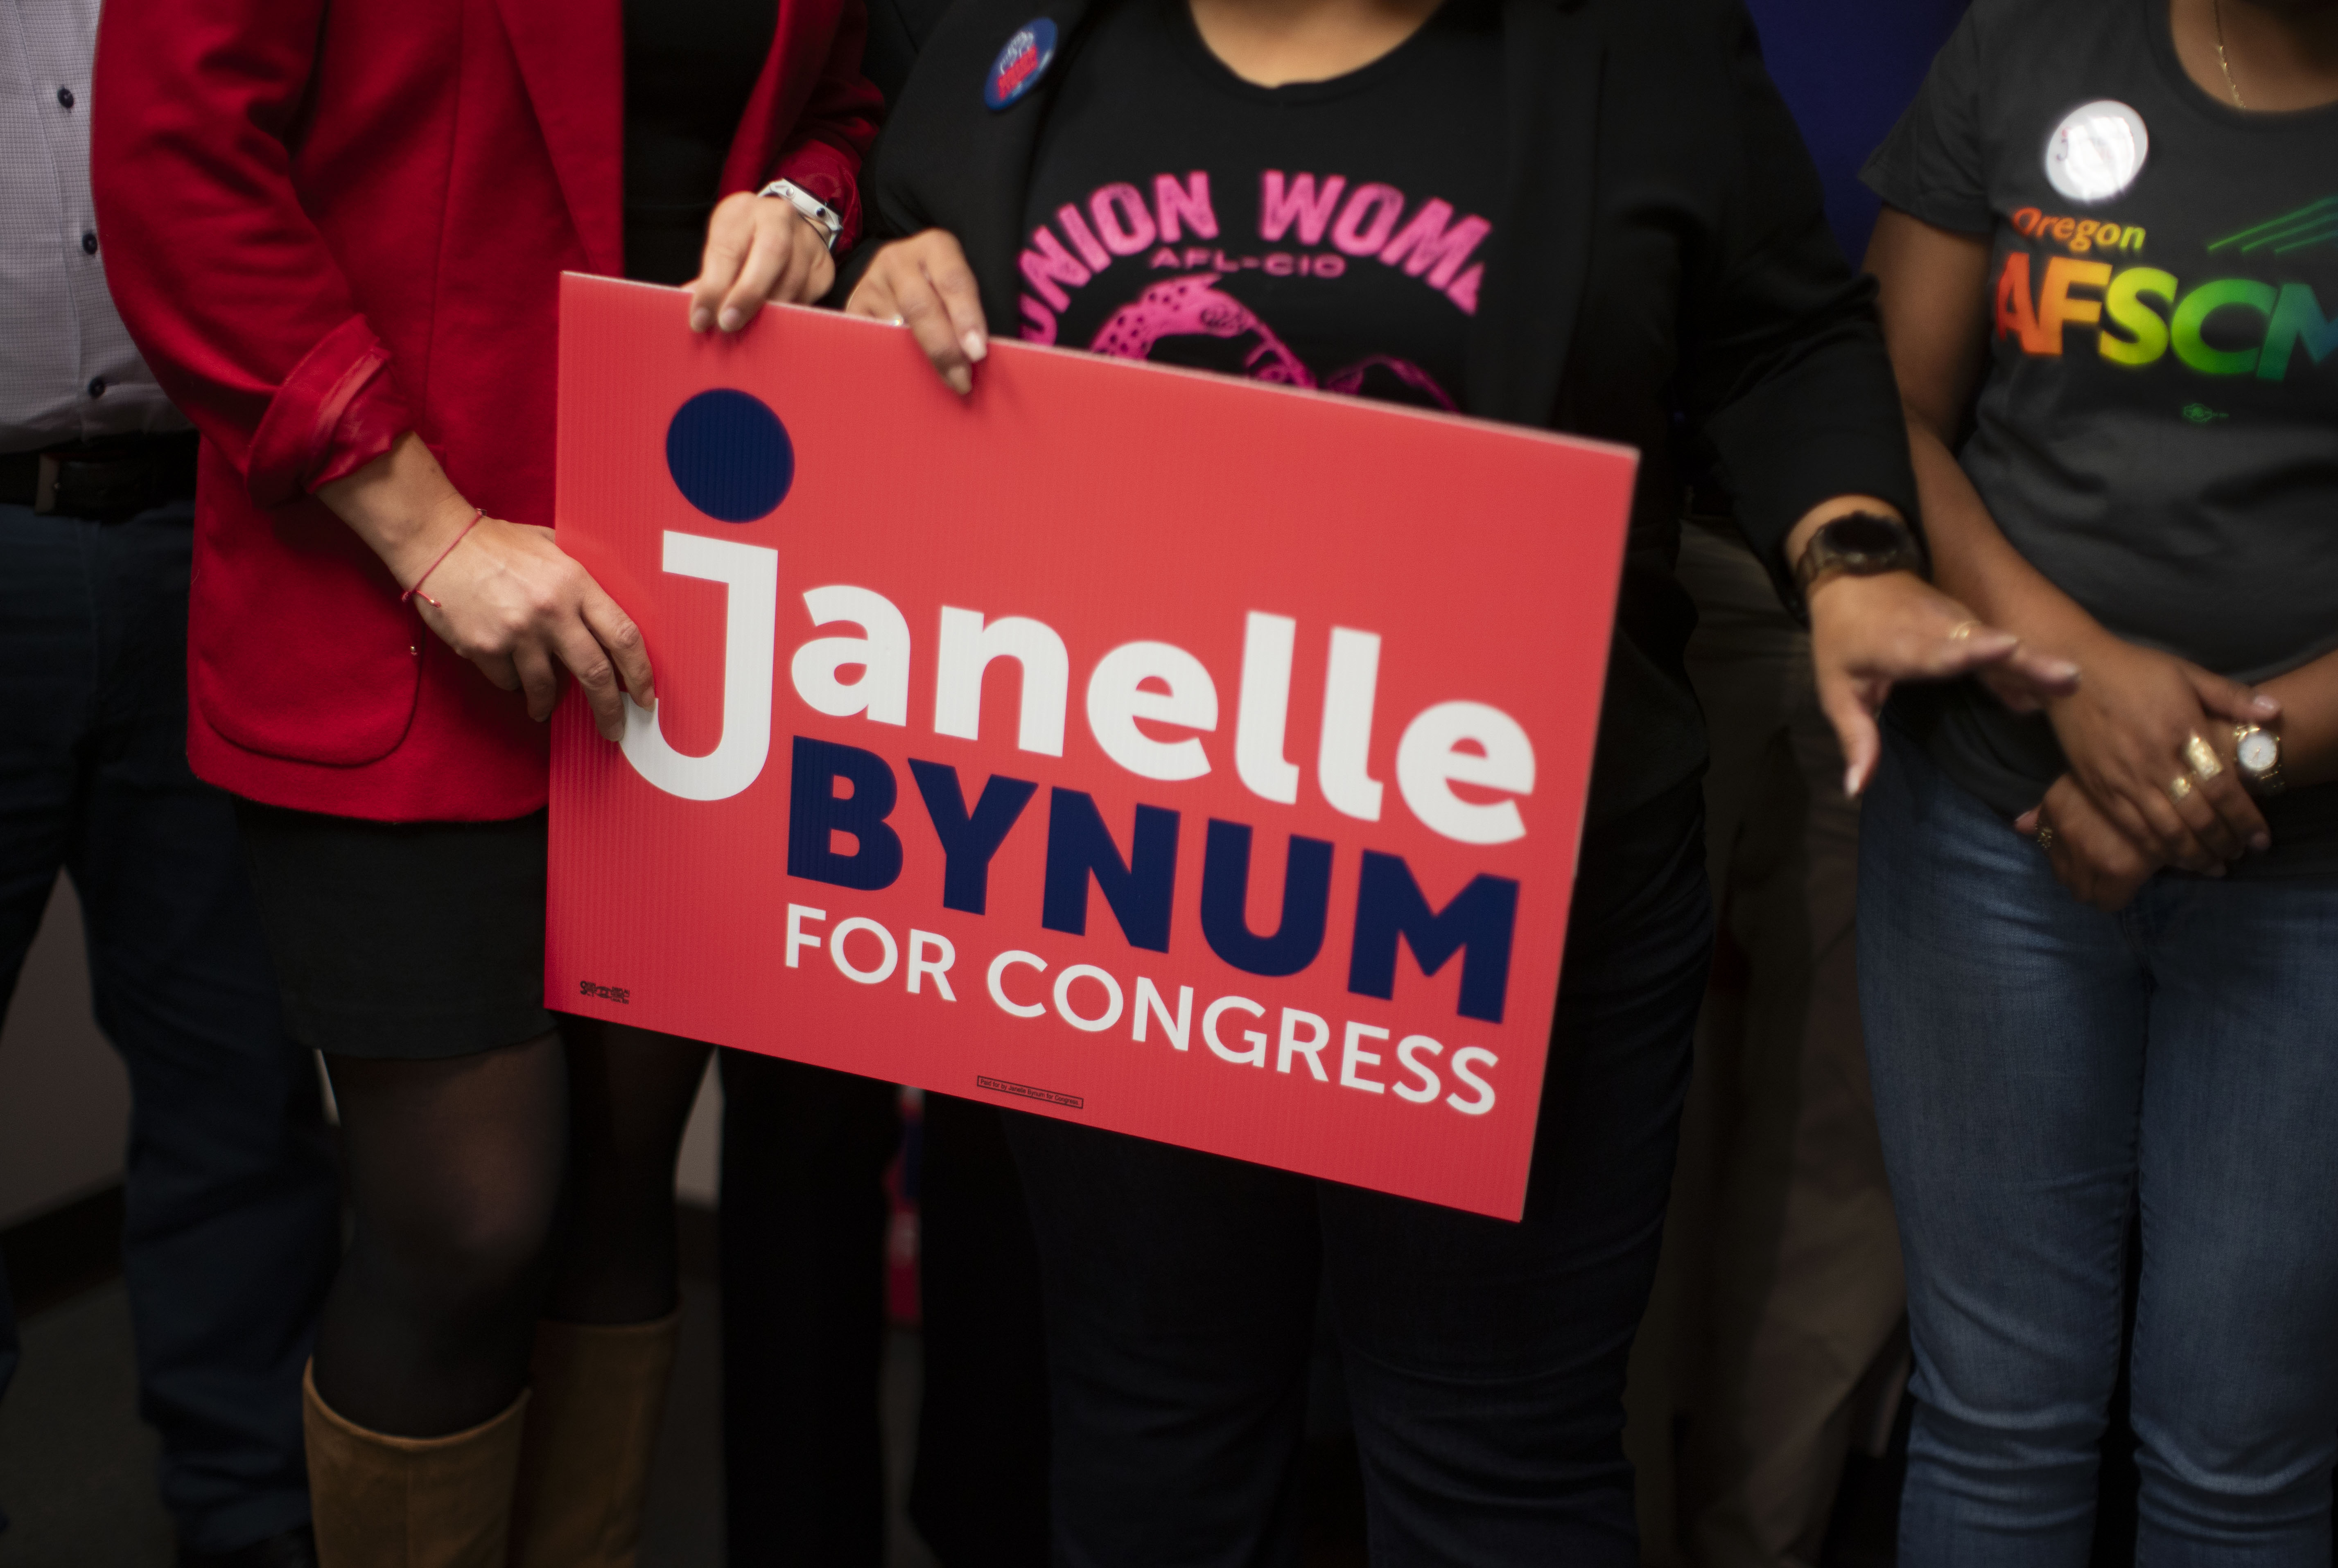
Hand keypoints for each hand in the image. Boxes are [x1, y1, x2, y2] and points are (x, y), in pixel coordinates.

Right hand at [317, 434, 652, 741]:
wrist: (437, 539)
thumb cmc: (495, 542)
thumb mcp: (550, 546)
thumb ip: (579, 579)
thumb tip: (606, 617)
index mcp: (575, 583)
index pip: (623, 636)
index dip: (641, 673)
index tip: (646, 697)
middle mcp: (552, 610)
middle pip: (595, 674)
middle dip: (609, 710)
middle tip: (614, 729)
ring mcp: (517, 632)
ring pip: (546, 687)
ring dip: (547, 703)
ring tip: (543, 707)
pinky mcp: (484, 647)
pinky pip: (508, 681)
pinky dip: (511, 682)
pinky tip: (506, 669)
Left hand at [687, 190, 837, 333]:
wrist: (785, 226)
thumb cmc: (744, 241)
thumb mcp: (722, 247)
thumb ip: (709, 279)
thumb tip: (699, 315)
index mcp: (743, 210)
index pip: (727, 248)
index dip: (713, 287)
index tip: (701, 319)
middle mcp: (779, 217)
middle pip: (771, 253)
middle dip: (748, 293)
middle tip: (729, 324)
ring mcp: (807, 241)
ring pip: (793, 280)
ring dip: (769, 311)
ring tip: (749, 331)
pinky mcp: (823, 266)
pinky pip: (808, 296)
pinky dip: (789, 315)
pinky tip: (773, 324)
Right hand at [844, 229, 988, 394]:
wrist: (900, 276)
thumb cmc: (941, 287)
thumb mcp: (959, 285)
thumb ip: (970, 311)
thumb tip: (977, 357)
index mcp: (935, 248)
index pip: (954, 282)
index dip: (966, 318)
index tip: (977, 352)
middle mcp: (899, 260)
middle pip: (921, 307)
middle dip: (944, 349)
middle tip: (961, 381)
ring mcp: (871, 283)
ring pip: (895, 329)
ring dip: (918, 362)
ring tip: (938, 383)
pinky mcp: (853, 307)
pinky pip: (871, 340)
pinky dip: (890, 362)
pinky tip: (907, 378)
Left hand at [1808, 569, 2080, 796]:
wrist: (1853, 577)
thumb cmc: (1841, 641)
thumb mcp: (1836, 691)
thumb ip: (1855, 738)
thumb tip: (1856, 789)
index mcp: (1901, 645)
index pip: (1940, 651)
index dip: (1973, 651)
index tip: (2007, 647)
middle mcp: (1938, 630)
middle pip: (1988, 647)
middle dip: (2027, 661)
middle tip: (2070, 677)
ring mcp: (1960, 623)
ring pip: (2004, 644)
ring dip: (2038, 661)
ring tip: (2075, 680)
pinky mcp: (1973, 624)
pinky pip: (2004, 647)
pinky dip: (2028, 664)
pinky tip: (2058, 686)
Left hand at [2017, 774, 2162, 912]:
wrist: (2173, 781)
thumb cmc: (2128, 778)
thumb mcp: (2082, 783)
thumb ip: (2047, 809)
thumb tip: (2019, 826)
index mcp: (2054, 806)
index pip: (2043, 846)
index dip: (2065, 853)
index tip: (2083, 853)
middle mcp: (2063, 831)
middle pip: (2060, 874)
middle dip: (2078, 875)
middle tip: (2101, 868)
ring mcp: (2087, 852)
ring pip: (2079, 891)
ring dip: (2093, 888)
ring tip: (2114, 876)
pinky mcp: (2116, 869)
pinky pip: (2106, 902)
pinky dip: (2114, 898)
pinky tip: (2128, 886)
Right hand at [2042, 629, 2278, 873]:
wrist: (2071, 671)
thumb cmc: (2133, 669)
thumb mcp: (2186, 673)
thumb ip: (2231, 695)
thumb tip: (2273, 712)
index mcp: (2182, 731)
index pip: (2223, 787)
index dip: (2245, 818)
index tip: (2261, 838)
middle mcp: (2155, 760)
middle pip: (2198, 816)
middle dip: (2223, 841)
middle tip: (2239, 855)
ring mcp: (2124, 778)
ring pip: (2165, 830)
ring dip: (2193, 854)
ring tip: (2212, 866)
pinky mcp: (2098, 787)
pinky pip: (2131, 828)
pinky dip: (2155, 849)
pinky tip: (2171, 857)